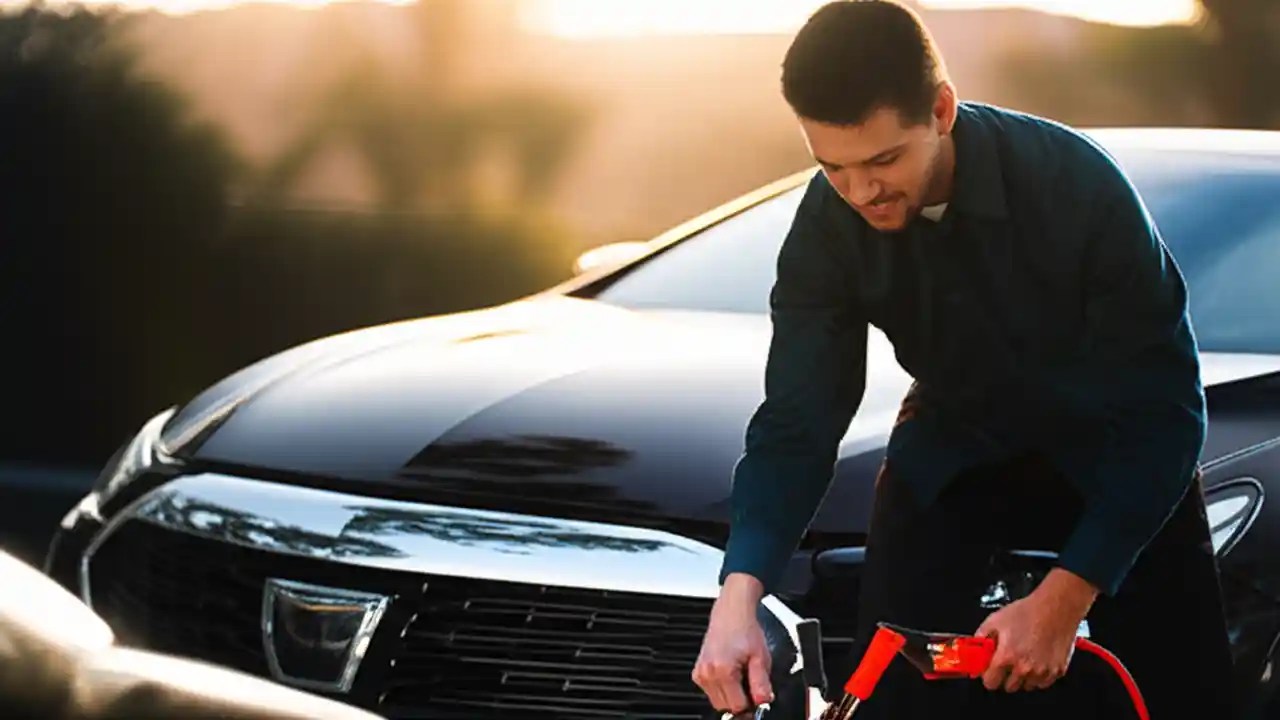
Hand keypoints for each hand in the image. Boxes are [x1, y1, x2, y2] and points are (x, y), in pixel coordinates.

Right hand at [692, 573, 773, 714]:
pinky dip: (723, 689)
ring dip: (731, 696)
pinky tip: (731, 674)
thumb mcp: (760, 657)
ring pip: (718, 702)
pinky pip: (711, 693)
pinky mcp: (698, 673)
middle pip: (726, 707)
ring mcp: (700, 674)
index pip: (738, 706)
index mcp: (723, 670)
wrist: (731, 613)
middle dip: (741, 701)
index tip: (758, 695)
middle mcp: (707, 673)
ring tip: (741, 676)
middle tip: (751, 683)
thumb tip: (763, 702)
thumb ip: (762, 683)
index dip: (752, 704)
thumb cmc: (745, 630)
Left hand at [975, 568, 1098, 692]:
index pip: (990, 682)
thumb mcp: (995, 620)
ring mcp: (1042, 672)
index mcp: (1006, 657)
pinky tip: (1037, 660)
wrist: (1056, 608)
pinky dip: (1039, 676)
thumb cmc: (1028, 612)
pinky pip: (1043, 683)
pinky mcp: (1057, 671)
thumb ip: (981, 637)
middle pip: (1009, 687)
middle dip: (1005, 676)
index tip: (989, 671)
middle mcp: (1024, 668)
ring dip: (1023, 677)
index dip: (987, 676)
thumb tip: (974, 648)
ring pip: (1027, 686)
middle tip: (1007, 662)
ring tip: (1023, 658)